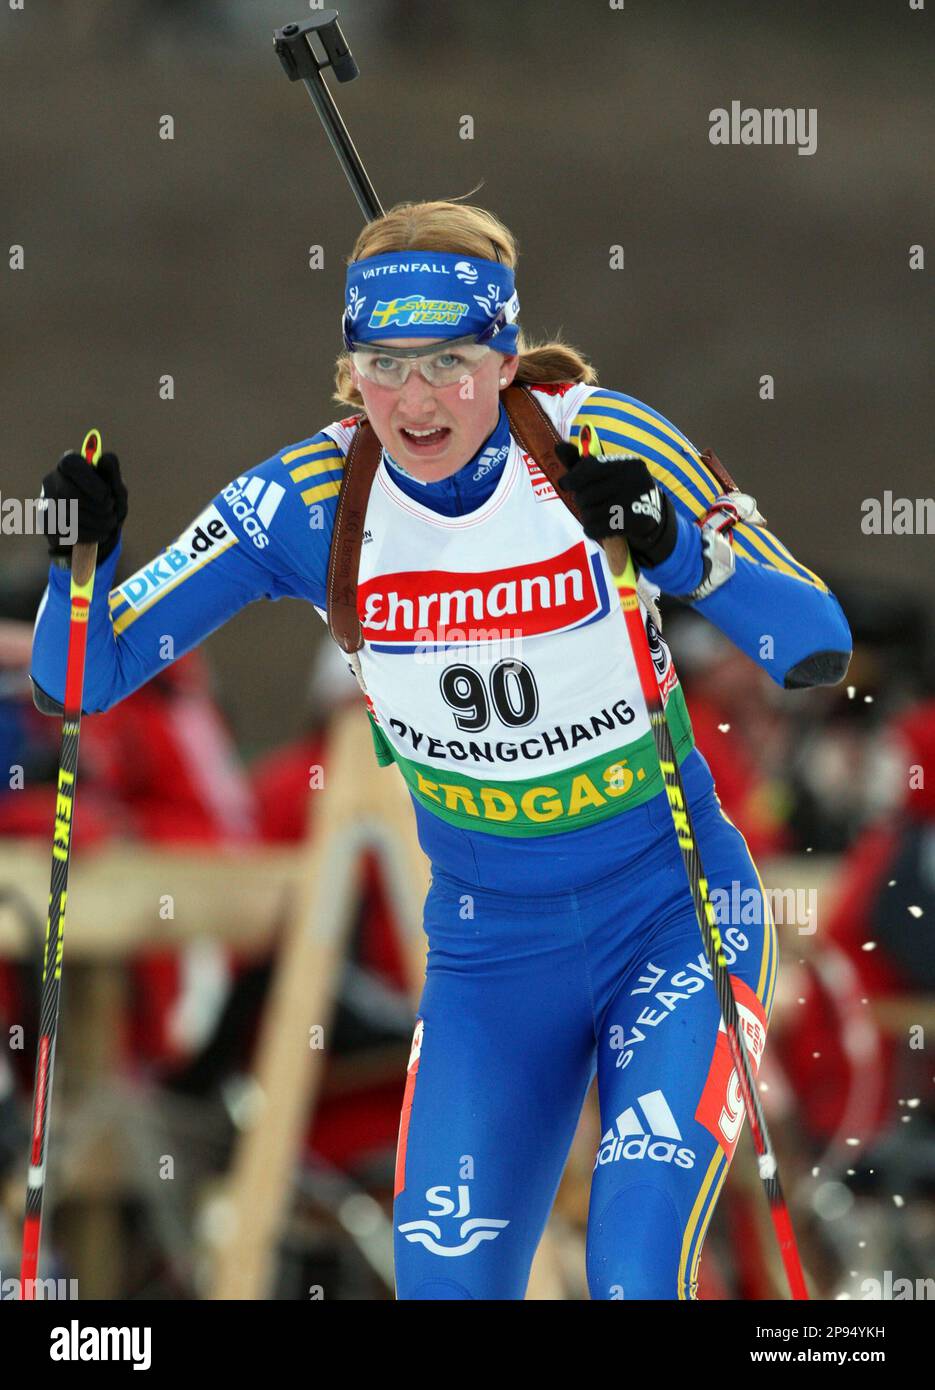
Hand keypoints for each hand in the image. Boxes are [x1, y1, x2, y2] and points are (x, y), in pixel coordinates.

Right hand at [40, 451, 127, 563]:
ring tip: (110, 522)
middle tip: (112, 510)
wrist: (99, 531)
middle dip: (98, 506)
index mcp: (69, 465)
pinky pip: (70, 533)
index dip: (90, 480)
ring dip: (99, 522)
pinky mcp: (48, 527)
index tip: (106, 494)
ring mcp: (46, 504)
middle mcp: (51, 480)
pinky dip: (92, 535)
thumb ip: (112, 473)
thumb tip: (104, 458)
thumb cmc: (107, 503)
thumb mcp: (115, 487)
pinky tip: (101, 533)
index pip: (70, 463)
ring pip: (71, 516)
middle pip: (69, 493)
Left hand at [555, 440, 675, 567]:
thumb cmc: (620, 490)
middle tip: (588, 503)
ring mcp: (636, 502)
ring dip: (587, 517)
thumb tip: (558, 447)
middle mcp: (634, 480)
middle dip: (582, 501)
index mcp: (627, 463)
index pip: (590, 468)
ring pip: (590, 514)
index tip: (565, 484)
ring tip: (595, 515)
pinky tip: (595, 528)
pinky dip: (592, 530)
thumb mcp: (604, 472)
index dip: (572, 478)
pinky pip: (598, 529)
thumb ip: (580, 462)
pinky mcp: (635, 523)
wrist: (651, 515)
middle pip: (586, 495)